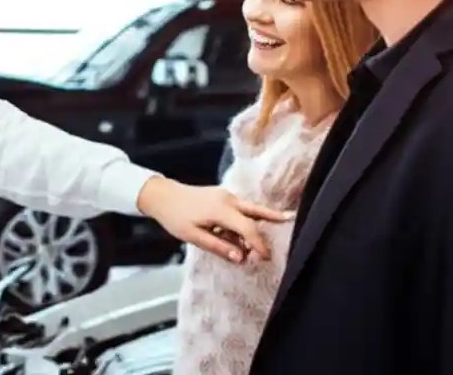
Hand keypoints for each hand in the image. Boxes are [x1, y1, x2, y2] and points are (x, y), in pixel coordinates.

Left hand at [137, 176, 292, 262]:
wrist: (162, 195)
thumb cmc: (175, 217)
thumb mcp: (194, 236)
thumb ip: (219, 247)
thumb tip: (241, 257)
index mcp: (221, 210)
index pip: (248, 228)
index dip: (259, 244)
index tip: (265, 257)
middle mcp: (227, 199)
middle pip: (256, 209)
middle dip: (273, 217)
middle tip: (290, 220)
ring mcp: (225, 195)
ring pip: (249, 208)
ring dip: (258, 220)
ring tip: (267, 235)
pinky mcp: (221, 196)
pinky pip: (239, 207)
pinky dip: (246, 218)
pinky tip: (243, 232)